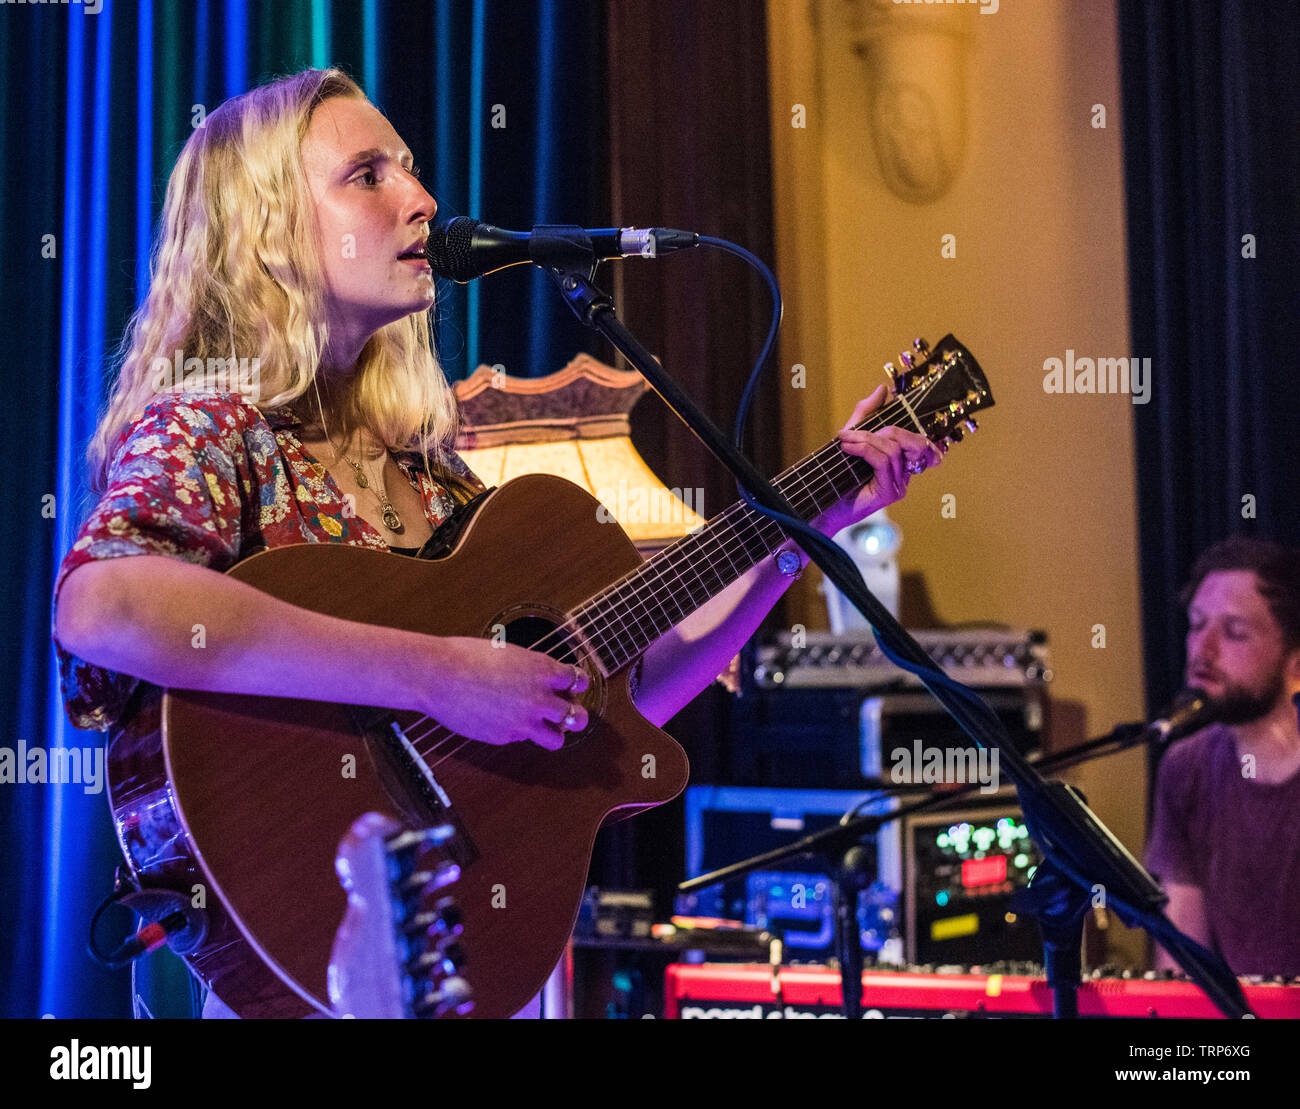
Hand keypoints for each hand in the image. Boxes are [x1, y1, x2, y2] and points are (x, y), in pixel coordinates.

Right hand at [414, 638, 588, 750]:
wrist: (439, 675)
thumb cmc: (467, 656)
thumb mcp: (509, 653)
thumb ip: (529, 669)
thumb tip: (539, 678)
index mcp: (542, 669)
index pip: (576, 681)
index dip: (575, 684)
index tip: (572, 686)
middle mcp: (539, 697)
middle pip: (576, 716)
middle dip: (575, 715)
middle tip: (569, 714)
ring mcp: (523, 721)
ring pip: (557, 739)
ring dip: (554, 732)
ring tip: (546, 728)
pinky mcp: (505, 736)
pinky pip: (522, 739)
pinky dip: (518, 732)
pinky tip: (503, 721)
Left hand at [817, 384, 942, 535]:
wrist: (821, 505)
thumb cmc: (837, 474)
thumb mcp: (852, 436)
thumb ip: (868, 413)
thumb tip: (883, 389)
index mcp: (902, 461)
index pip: (921, 441)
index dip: (910, 426)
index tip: (884, 420)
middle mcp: (905, 474)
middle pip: (913, 441)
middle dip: (883, 429)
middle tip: (852, 432)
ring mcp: (899, 485)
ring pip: (893, 449)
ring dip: (865, 439)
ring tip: (844, 440)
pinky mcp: (888, 492)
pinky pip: (883, 461)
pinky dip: (864, 449)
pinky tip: (847, 448)